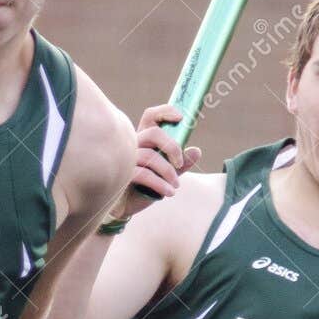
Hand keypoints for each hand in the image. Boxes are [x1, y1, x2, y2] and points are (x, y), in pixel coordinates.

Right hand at [105, 104, 203, 222]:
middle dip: (172, 147)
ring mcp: (126, 158)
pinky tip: (169, 193)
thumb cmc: (144, 185)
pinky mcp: (122, 175)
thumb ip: (180, 163)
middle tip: (180, 163)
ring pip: (150, 155)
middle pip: (153, 133)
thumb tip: (196, 151)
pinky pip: (144, 174)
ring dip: (168, 172)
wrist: (125, 206)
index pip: (151, 116)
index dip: (165, 112)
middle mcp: (133, 144)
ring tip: (176, 185)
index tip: (180, 117)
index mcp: (144, 139)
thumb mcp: (167, 174)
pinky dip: (161, 184)